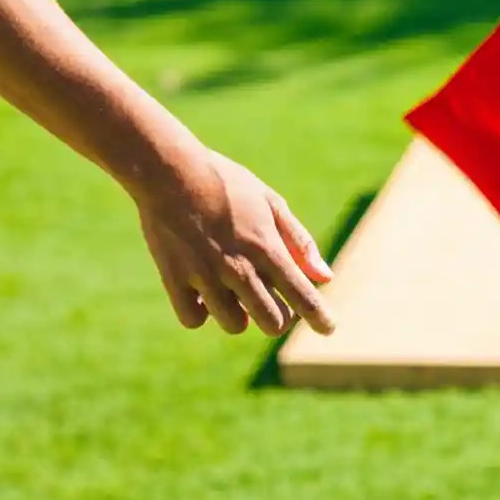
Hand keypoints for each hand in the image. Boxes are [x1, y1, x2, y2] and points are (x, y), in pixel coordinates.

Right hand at [136, 150, 336, 335]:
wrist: (170, 170)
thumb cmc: (226, 184)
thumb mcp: (270, 203)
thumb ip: (299, 242)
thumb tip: (326, 278)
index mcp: (267, 247)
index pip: (302, 295)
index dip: (320, 317)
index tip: (329, 328)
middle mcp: (239, 267)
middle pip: (272, 321)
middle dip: (278, 318)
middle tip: (272, 303)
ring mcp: (206, 275)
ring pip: (234, 325)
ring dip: (239, 315)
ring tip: (233, 292)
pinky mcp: (174, 279)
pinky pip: (193, 319)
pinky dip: (201, 312)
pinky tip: (203, 294)